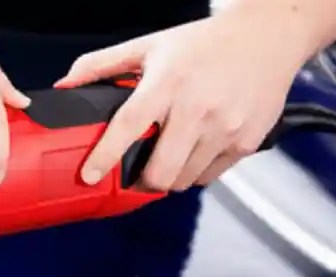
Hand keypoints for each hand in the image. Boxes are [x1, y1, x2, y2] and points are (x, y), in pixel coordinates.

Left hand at [54, 6, 311, 191]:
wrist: (269, 36)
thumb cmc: (205, 42)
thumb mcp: (150, 46)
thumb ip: (102, 65)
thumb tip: (65, 83)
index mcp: (167, 84)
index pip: (128, 127)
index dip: (105, 157)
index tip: (88, 176)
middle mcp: (197, 109)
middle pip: (159, 171)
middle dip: (141, 181)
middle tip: (136, 175)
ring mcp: (224, 128)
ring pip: (184, 180)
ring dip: (169, 178)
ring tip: (167, 160)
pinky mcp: (246, 141)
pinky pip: (210, 176)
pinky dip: (196, 172)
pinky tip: (194, 153)